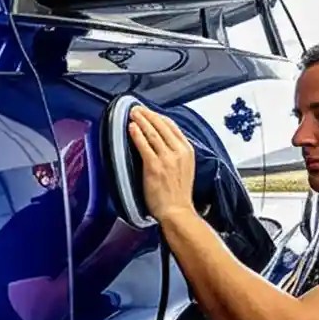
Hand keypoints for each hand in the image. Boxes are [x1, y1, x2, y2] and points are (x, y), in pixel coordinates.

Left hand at [128, 106, 196, 224]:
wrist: (177, 211)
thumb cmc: (178, 194)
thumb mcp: (185, 168)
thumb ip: (177, 154)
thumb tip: (164, 143)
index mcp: (188, 151)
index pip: (172, 127)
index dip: (159, 117)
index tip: (150, 112)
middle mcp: (179, 152)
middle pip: (161, 126)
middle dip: (148, 115)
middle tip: (137, 109)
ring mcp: (167, 159)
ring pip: (152, 133)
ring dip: (141, 121)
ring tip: (132, 114)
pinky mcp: (154, 166)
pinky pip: (144, 145)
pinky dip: (137, 134)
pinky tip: (131, 127)